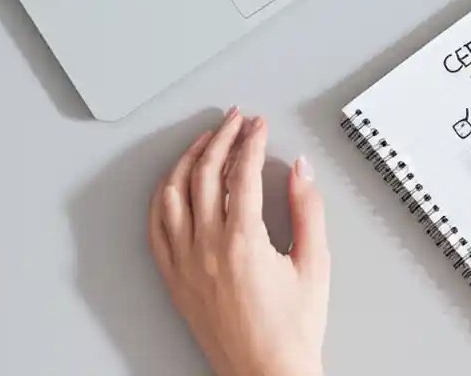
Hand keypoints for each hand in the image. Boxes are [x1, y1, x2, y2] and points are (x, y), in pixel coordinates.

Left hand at [148, 108, 329, 375]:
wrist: (266, 373)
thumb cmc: (292, 330)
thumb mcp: (314, 264)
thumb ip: (307, 210)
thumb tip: (301, 171)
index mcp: (243, 241)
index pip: (242, 172)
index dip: (252, 141)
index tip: (260, 125)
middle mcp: (207, 248)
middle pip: (205, 174)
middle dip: (222, 138)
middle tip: (236, 121)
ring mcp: (185, 263)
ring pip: (173, 194)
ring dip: (188, 159)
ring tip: (205, 141)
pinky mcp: (174, 278)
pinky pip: (156, 227)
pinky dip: (163, 196)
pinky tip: (174, 183)